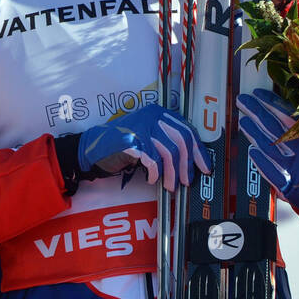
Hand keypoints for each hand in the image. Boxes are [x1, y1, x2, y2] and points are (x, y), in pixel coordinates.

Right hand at [76, 104, 210, 192]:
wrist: (94, 147)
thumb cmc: (123, 146)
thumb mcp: (148, 138)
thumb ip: (167, 142)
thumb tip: (191, 161)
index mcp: (159, 113)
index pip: (187, 130)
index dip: (198, 151)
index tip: (205, 167)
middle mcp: (152, 116)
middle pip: (181, 140)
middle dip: (187, 164)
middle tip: (187, 180)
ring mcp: (142, 127)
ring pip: (169, 152)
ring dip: (172, 173)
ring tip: (170, 185)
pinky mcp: (132, 140)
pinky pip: (153, 160)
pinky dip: (155, 172)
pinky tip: (152, 178)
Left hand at [236, 89, 298, 209]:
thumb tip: (276, 106)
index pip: (288, 116)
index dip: (271, 103)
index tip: (257, 93)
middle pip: (276, 128)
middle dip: (257, 112)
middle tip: (243, 101)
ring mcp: (296, 170)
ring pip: (271, 148)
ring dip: (254, 133)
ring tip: (243, 121)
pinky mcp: (289, 187)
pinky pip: (272, 173)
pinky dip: (261, 161)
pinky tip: (251, 151)